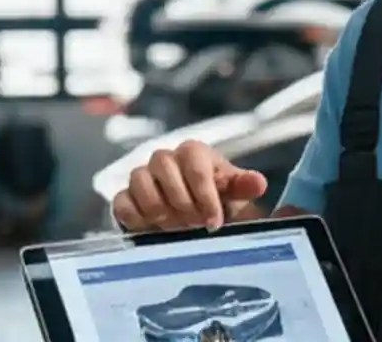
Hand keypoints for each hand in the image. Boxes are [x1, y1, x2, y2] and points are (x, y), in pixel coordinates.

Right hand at [112, 140, 267, 231]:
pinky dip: (136, 217)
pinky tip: (152, 229)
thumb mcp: (234, 194)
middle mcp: (164, 158)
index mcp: (193, 152)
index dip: (205, 197)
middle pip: (165, 170)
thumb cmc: (216, 199)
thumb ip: (244, 186)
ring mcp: (141, 175)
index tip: (214, 222)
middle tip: (195, 225)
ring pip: (140, 181)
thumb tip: (259, 183)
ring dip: (159, 210)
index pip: (196, 167)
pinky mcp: (125, 196)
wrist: (193, 218)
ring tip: (175, 227)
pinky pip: (122, 202)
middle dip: (183, 203)